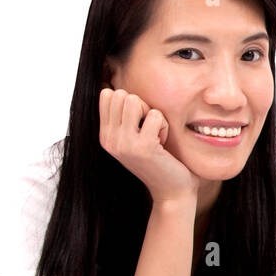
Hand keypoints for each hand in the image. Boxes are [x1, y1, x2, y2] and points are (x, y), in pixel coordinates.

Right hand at [99, 88, 199, 203]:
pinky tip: (162, 144)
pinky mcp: (143, 147)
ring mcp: (124, 143)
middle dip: (142, 107)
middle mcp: (110, 139)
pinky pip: (155, 115)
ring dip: (152, 115)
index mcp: (105, 135)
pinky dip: (164, 126)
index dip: (130, 102)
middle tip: (149, 130)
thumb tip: (110, 85)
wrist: (171, 190)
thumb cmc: (157, 160)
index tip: (139, 124)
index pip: (107, 94)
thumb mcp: (132, 137)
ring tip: (155, 135)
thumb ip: (122, 115)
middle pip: (122, 95)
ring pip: (135, 100)